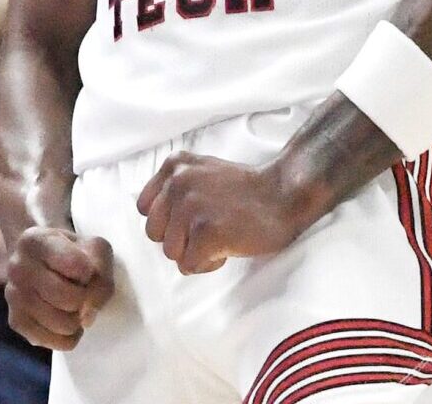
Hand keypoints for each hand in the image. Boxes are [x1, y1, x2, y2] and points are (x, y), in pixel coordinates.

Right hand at [5, 226, 114, 350]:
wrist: (42, 258)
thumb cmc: (74, 252)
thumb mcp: (95, 250)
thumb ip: (101, 278)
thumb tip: (86, 318)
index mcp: (35, 240)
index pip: (76, 266)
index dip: (90, 272)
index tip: (85, 268)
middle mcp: (17, 268)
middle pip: (69, 299)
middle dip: (85, 298)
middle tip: (81, 290)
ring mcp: (12, 296)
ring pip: (63, 324)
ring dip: (79, 318)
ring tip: (74, 304)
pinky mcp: (15, 322)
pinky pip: (56, 342)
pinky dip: (70, 335)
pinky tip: (67, 318)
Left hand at [138, 153, 317, 273]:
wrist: (286, 194)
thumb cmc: (249, 191)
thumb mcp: (204, 172)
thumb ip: (176, 187)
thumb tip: (156, 218)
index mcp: (176, 166)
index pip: (146, 209)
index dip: (170, 220)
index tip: (195, 217)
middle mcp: (178, 183)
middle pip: (155, 233)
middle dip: (180, 238)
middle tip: (210, 228)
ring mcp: (191, 208)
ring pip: (171, 252)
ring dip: (196, 252)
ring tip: (222, 236)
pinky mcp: (205, 233)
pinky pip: (189, 266)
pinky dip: (209, 263)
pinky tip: (228, 247)